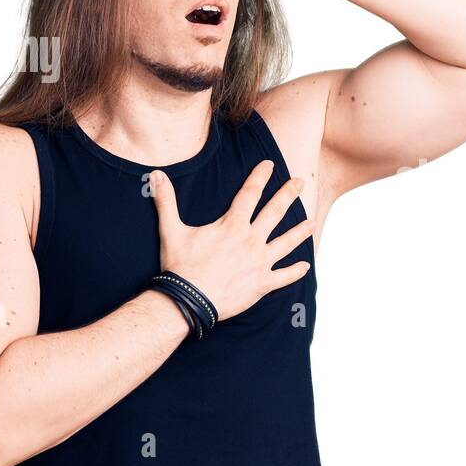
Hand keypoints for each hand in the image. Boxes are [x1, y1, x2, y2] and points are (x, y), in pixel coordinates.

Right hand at [149, 160, 311, 319]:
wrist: (188, 300)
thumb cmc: (180, 265)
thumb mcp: (171, 230)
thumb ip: (166, 201)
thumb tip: (155, 175)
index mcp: (232, 225)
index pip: (249, 193)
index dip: (260, 177)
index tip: (270, 164)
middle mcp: (251, 240)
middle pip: (274, 212)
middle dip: (288, 194)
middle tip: (300, 182)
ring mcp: (259, 262)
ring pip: (286, 243)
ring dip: (300, 232)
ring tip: (311, 223)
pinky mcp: (262, 284)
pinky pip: (284, 277)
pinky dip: (295, 271)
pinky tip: (305, 266)